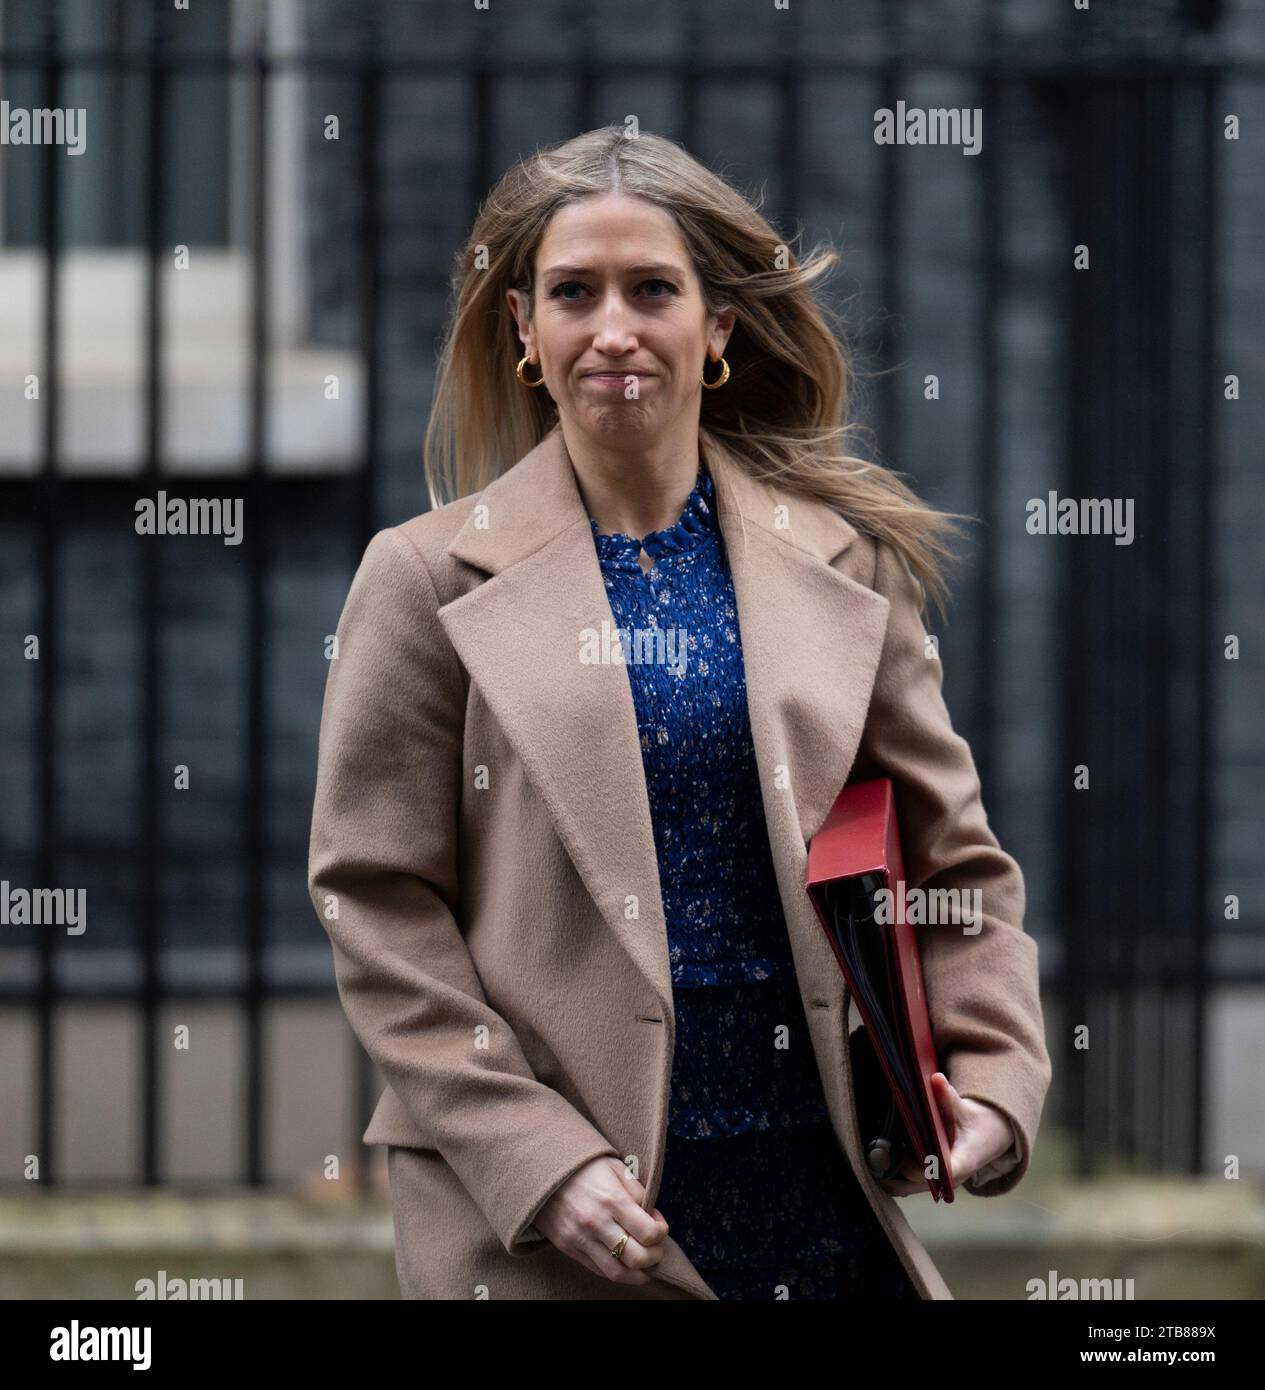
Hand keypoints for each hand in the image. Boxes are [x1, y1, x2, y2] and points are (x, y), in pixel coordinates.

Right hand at [532, 1156, 669, 1284]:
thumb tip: (654, 1218)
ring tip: (645, 1265)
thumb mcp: (616, 1168)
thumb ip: (638, 1193)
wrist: (542, 1168)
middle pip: (636, 1257)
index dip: (662, 1232)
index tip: (660, 1226)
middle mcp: (596, 1222)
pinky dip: (616, 1271)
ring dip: (638, 1273)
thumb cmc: (585, 1166)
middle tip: (657, 1249)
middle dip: (654, 1257)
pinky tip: (624, 1264)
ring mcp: (580, 1238)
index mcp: (612, 1199)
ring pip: (617, 1272)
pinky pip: (597, 1269)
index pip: (649, 1232)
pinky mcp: (568, 1247)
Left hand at [876, 1072, 1013, 1195]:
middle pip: (908, 1184)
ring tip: (875, 1147)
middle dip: (889, 1167)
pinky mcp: (929, 1180)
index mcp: (959, 1165)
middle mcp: (946, 1180)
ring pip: (903, 1186)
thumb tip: (936, 1079)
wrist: (989, 1136)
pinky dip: (892, 1169)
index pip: (928, 1172)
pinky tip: (883, 1149)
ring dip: (888, 1170)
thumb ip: (948, 1096)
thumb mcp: (964, 1108)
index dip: (909, 1162)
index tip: (895, 1145)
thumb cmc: (978, 1124)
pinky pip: (904, 1182)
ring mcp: (937, 1183)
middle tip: (874, 1145)